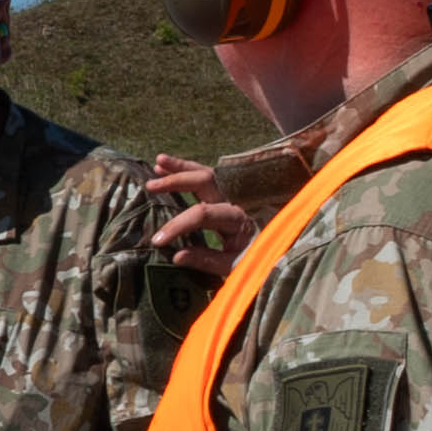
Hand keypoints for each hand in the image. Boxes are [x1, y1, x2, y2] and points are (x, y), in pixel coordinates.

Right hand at [141, 154, 249, 272]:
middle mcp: (236, 201)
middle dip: (176, 181)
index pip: (201, 214)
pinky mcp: (229, 196)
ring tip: (157, 162)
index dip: (177, 225)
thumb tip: (176, 256)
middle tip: (150, 187)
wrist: (280, 257)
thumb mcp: (234, 268)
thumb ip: (207, 261)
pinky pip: (208, 178)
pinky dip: (189, 170)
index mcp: (238, 219)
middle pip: (204, 180)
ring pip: (206, 172)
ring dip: (181, 167)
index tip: (157, 240)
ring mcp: (234, 195)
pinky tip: (169, 168)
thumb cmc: (257, 263)